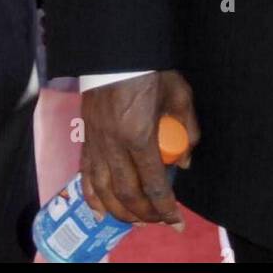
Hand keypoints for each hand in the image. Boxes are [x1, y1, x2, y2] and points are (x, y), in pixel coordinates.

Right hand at [80, 70, 199, 229]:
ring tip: (136, 221)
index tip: (176, 221)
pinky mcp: (86, 137)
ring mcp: (97, 143)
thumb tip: (185, 160)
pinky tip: (101, 211)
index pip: (153, 184)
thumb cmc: (152, 70)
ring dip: (120, 212)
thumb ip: (187, 128)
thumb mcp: (180, 94)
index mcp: (139, 135)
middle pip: (127, 193)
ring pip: (104, 190)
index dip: (165, 208)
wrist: (118, 50)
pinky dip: (93, 197)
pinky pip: (85, 175)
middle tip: (159, 222)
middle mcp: (114, 145)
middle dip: (145, 214)